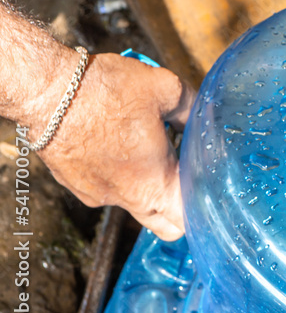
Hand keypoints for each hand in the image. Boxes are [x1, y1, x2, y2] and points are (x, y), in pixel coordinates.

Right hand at [35, 53, 193, 240]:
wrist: (47, 91)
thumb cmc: (107, 92)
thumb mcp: (166, 89)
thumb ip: (192, 109)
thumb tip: (203, 115)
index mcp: (153, 185)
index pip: (187, 221)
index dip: (203, 208)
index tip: (210, 186)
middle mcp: (124, 198)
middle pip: (162, 223)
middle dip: (178, 206)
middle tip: (187, 173)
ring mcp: (95, 194)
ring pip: (132, 202)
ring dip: (147, 183)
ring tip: (150, 144)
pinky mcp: (74, 182)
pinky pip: (105, 187)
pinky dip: (117, 172)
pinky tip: (118, 140)